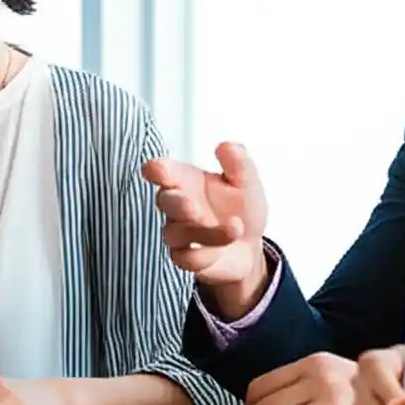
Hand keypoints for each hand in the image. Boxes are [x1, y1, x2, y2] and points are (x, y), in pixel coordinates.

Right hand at [141, 142, 269, 315]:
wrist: (250, 247)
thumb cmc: (241, 208)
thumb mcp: (247, 182)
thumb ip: (238, 163)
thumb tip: (226, 146)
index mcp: (187, 181)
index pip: (164, 172)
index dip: (156, 170)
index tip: (154, 169)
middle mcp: (178, 206)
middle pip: (165, 202)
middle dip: (177, 204)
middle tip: (192, 206)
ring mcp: (179, 233)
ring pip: (177, 233)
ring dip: (206, 232)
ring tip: (235, 227)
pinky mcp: (186, 258)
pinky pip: (187, 258)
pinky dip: (207, 254)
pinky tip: (225, 247)